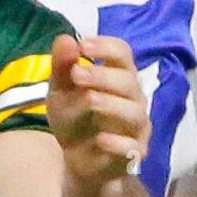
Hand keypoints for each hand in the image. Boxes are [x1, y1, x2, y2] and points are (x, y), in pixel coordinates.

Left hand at [47, 33, 150, 183]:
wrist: (76, 158)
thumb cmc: (75, 117)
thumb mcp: (61, 91)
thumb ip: (62, 66)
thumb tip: (65, 38)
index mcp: (117, 77)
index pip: (123, 54)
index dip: (106, 47)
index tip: (83, 45)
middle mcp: (132, 98)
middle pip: (129, 81)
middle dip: (102, 75)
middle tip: (76, 74)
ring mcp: (135, 126)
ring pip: (135, 112)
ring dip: (111, 104)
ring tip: (89, 100)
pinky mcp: (133, 153)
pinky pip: (133, 147)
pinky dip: (118, 142)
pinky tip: (100, 139)